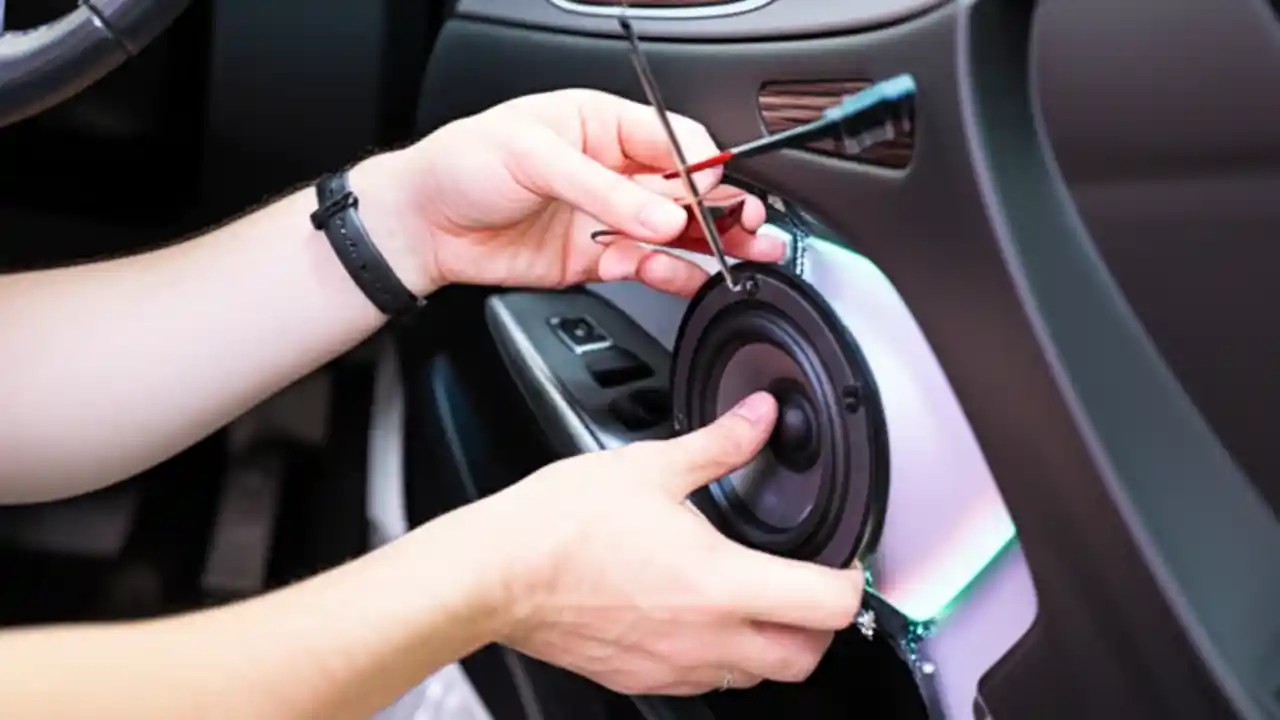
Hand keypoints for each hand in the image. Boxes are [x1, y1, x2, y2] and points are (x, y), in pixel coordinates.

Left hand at [350, 89, 785, 297]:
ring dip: (707, 246)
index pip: (672, 140)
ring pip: (671, 231)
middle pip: (683, 189)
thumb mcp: (534, 159)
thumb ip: (605, 191)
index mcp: (600, 124)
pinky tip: (680, 277)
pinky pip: (643, 266)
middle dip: (720, 208)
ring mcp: (604, 217)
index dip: (701, 167)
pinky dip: (665, 274)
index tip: (717, 194)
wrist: (419, 225)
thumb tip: (665, 213)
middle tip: (750, 227)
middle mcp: (610, 169)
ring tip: (742, 258)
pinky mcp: (593, 258)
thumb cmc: (462, 166)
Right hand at [473, 391, 864, 695]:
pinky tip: (699, 620)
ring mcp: (675, 665)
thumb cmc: (561, 525)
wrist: (498, 572)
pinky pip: (706, 682)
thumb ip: (719, 444)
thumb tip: (757, 419)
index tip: (844, 565)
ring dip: (773, 646)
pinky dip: (722, 659)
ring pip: (757, 678)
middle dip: (821, 628)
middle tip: (811, 591)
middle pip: (805, 658)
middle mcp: (706, 636)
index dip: (852, 583)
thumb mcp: (650, 467)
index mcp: (721, 583)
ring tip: (757, 604)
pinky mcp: (641, 678)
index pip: (828, 605)